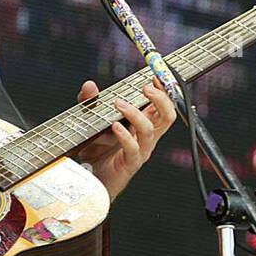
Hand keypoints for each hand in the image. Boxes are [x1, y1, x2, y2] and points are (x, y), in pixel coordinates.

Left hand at [71, 80, 175, 200]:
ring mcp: (140, 151)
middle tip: (146, 88)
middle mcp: (146, 137)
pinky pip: (134, 149)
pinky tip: (114, 126)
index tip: (155, 75)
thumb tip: (90, 85)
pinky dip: (125, 136)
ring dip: (135, 114)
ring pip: (150, 131)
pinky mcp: (129, 165)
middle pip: (167, 116)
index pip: (161, 105)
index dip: (163, 90)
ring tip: (118, 103)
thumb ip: (90, 103)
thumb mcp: (91, 121)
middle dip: (161, 99)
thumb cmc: (96, 150)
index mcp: (143, 125)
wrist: (89, 180)